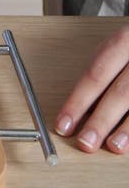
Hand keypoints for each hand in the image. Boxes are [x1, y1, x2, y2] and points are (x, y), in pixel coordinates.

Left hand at [55, 26, 128, 152]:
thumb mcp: (115, 46)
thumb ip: (101, 73)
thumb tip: (81, 109)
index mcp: (123, 41)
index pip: (96, 75)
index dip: (78, 102)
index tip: (63, 125)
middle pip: (121, 92)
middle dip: (102, 120)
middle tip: (85, 143)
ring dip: (127, 129)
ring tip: (113, 146)